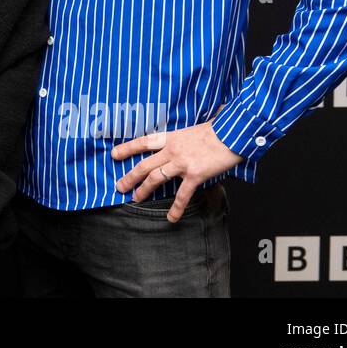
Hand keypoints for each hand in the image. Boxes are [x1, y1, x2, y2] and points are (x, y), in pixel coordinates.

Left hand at [111, 123, 242, 222]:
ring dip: (144, 190)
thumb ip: (181, 138)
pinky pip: (182, 195)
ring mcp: (182, 163)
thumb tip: (179, 139)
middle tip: (119, 186)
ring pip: (156, 178)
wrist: (232, 132)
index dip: (127, 149)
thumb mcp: (192, 129)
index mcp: (170, 137)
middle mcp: (172, 150)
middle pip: (144, 164)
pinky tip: (171, 217)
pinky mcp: (195, 175)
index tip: (113, 155)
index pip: (143, 142)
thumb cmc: (215, 129)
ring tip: (136, 198)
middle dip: (129, 176)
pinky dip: (176, 208)